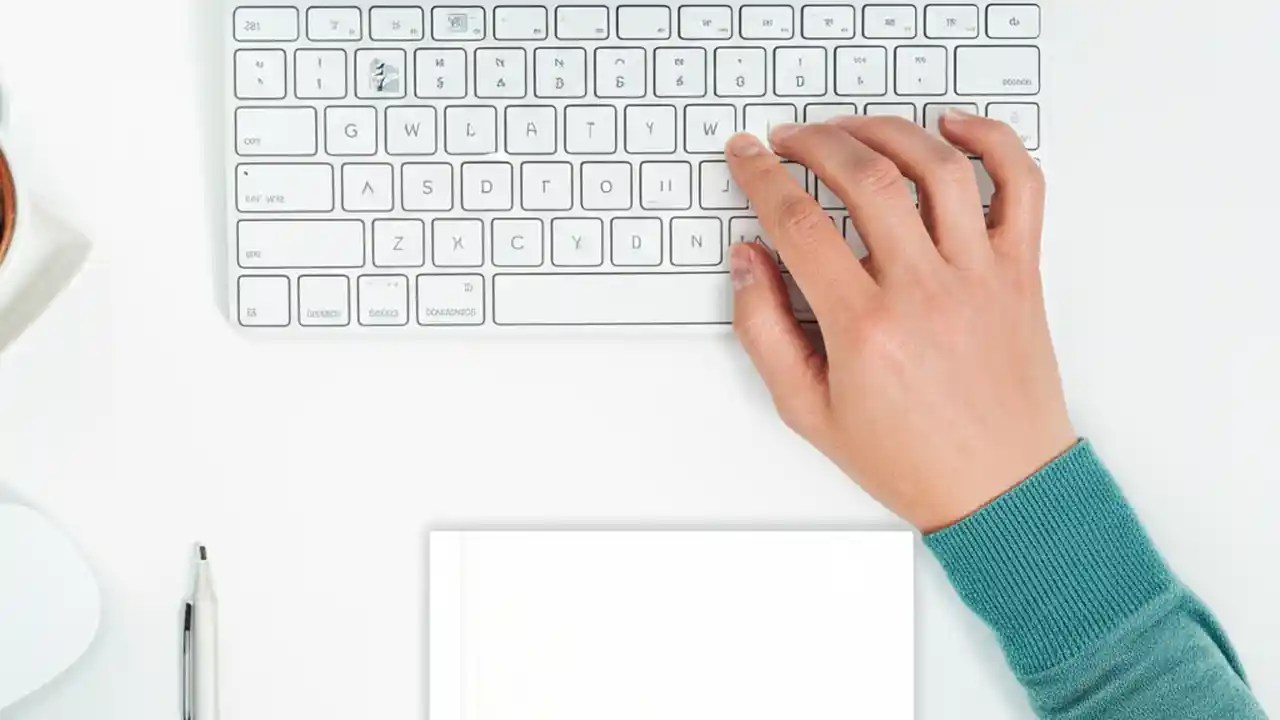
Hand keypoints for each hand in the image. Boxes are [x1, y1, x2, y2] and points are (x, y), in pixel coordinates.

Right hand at [724, 111, 1074, 531]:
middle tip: (790, 139)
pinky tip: (954, 129)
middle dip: (814, 141)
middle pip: (864, 177)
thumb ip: (763, 330)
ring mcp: (979, 275)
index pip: (797, 224)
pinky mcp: (1020, 272)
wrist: (1001, 488)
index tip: (746, 156)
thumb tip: (748, 261)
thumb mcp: (807, 410)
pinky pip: (1020, 186)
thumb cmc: (910, 458)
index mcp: (864, 328)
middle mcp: (924, 291)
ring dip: (886, 130)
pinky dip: (993, 141)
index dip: (760, 177)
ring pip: (936, 167)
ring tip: (854, 130)